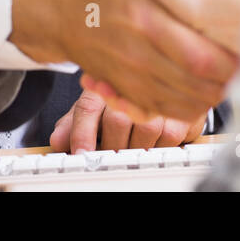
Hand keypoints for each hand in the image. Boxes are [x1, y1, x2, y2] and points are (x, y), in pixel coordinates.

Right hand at [10, 0, 236, 123]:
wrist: (62, 9)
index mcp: (145, 11)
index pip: (199, 53)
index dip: (229, 59)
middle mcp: (136, 47)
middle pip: (197, 81)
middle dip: (228, 79)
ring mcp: (129, 73)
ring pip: (183, 101)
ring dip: (213, 95)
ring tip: (230, 79)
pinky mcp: (125, 91)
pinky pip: (164, 112)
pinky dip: (188, 109)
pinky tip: (203, 94)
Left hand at [49, 89, 206, 152]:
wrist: (164, 85)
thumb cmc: (123, 102)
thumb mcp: (94, 109)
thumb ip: (73, 125)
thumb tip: (56, 143)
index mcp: (105, 83)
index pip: (88, 106)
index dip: (82, 132)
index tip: (80, 155)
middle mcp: (133, 85)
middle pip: (117, 120)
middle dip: (110, 146)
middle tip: (108, 157)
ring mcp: (160, 97)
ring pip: (145, 130)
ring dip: (135, 147)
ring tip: (130, 148)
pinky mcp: (182, 110)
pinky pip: (169, 137)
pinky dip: (157, 146)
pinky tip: (152, 143)